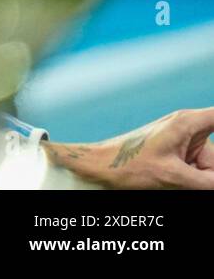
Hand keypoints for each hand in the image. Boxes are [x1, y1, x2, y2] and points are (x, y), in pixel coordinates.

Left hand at [44, 107, 213, 188]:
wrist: (101, 166)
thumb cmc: (129, 165)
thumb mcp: (174, 176)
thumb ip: (207, 182)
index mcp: (187, 122)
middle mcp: (187, 127)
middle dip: (207, 172)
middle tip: (185, 178)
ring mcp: (182, 140)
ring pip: (207, 166)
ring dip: (198, 177)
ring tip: (172, 178)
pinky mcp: (176, 151)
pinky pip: (196, 168)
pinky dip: (190, 178)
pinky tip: (172, 181)